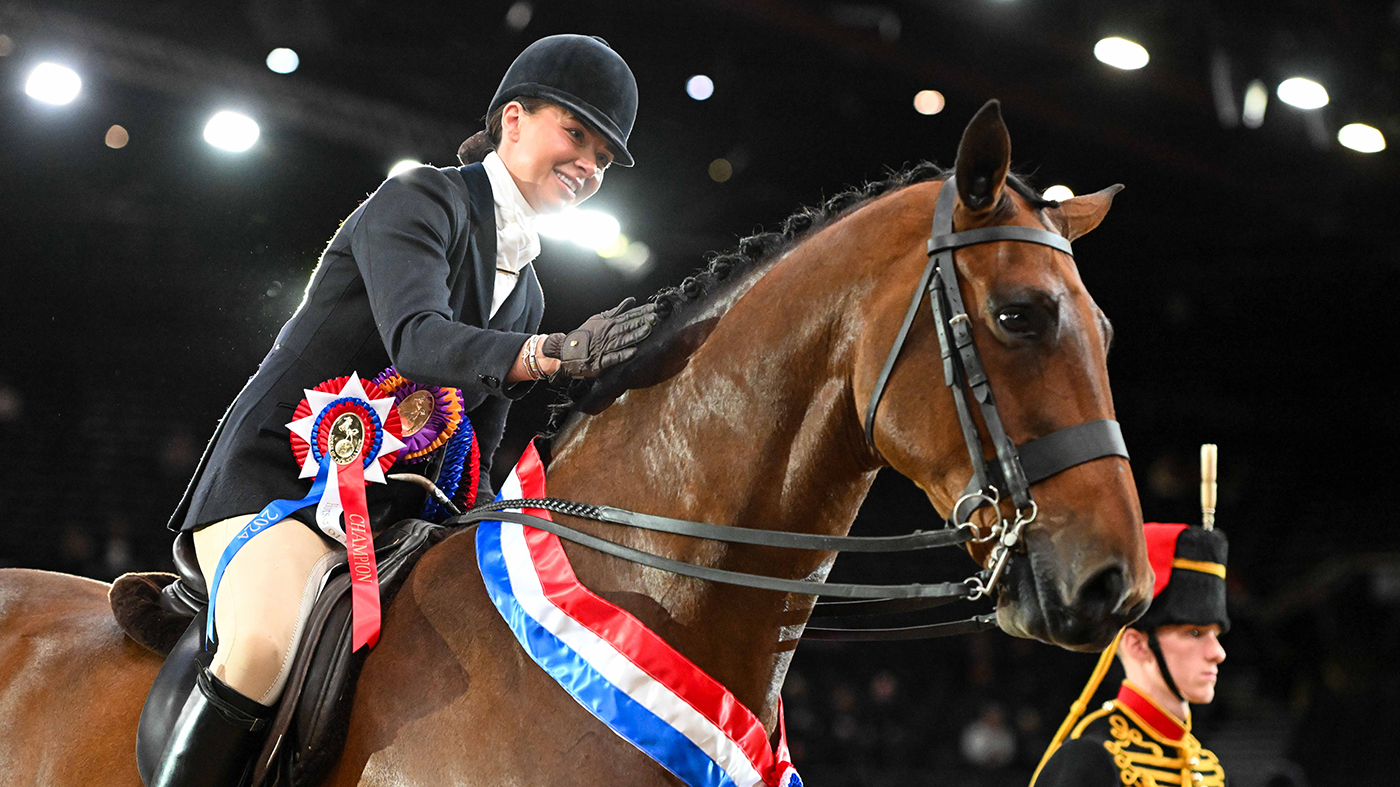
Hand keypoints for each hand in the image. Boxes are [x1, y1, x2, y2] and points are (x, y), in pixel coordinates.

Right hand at [542, 297, 659, 377]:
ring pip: (622, 340)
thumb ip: (616, 311)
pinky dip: (623, 355)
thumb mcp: (599, 319)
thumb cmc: (585, 335)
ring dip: (635, 336)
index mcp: (610, 324)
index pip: (629, 316)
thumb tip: (631, 300)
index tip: (655, 308)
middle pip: (627, 326)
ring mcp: (605, 347)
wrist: (567, 350)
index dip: (642, 312)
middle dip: (641, 322)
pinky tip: (633, 352)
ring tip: (647, 331)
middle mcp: (609, 334)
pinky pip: (613, 358)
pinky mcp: (601, 361)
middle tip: (655, 317)